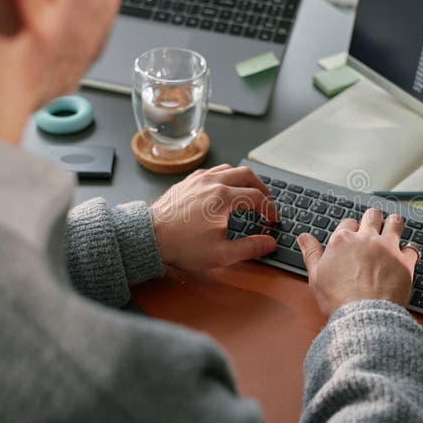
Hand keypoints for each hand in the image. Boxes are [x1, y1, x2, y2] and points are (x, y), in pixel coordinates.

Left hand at [151, 164, 279, 270]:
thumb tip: (269, 243)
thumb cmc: (181, 246)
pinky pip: (212, 171)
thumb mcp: (220, 254)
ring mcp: (198, 179)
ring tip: (249, 193)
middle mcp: (212, 182)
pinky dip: (225, 177)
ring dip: (244, 179)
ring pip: (229, 169)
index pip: (256, 197)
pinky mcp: (187, 182)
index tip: (273, 219)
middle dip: (262, 188)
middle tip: (267, 202)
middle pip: (247, 175)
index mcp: (222, 197)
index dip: (270, 208)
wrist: (149, 237)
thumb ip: (249, 248)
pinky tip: (224, 189)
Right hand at [297, 208, 417, 316]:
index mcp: (343, 240)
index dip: (350, 228)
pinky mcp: (405, 262)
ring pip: (395, 223)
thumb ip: (311, 253)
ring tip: (393, 227)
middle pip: (372, 215)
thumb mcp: (315, 275)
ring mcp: (388, 248)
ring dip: (394, 224)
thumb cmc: (338, 299)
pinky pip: (412, 248)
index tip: (352, 236)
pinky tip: (406, 255)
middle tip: (373, 226)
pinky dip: (409, 251)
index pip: (348, 222)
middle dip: (372, 219)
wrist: (364, 316)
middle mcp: (366, 239)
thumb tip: (303, 237)